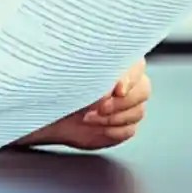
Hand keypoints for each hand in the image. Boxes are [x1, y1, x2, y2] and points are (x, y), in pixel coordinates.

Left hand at [19, 59, 150, 150]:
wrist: (49, 111)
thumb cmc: (58, 85)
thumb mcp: (73, 73)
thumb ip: (94, 73)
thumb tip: (111, 87)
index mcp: (117, 61)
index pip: (137, 66)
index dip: (129, 79)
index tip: (116, 89)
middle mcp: (127, 82)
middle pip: (143, 90)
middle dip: (120, 102)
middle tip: (99, 107)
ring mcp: (128, 105)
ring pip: (137, 111)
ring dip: (112, 118)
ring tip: (87, 117)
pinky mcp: (124, 125)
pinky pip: (129, 130)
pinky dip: (111, 131)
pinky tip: (93, 126)